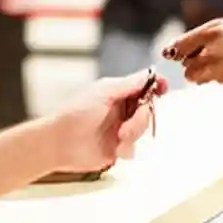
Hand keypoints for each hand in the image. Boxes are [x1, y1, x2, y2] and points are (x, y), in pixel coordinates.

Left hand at [49, 70, 168, 172]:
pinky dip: (127, 148)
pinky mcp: (118, 148)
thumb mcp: (103, 93)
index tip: (163, 88)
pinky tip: (115, 149)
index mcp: (117, 92)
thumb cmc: (76, 113)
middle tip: (126, 126)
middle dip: (141, 118)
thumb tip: (150, 73)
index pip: (144, 86)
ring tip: (118, 138)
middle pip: (148, 109)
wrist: (59, 144)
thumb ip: (128, 84)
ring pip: (143, 129)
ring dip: (133, 134)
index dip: (156, 86)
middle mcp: (121, 109)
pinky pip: (135, 148)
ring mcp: (120, 129)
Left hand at [164, 17, 222, 84]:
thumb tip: (193, 43)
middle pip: (185, 61)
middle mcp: (210, 47)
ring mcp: (216, 65)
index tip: (171, 53)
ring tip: (211, 67)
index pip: (182, 43)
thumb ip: (211, 33)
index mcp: (213, 30)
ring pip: (192, 75)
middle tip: (200, 59)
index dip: (174, 49)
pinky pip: (208, 80)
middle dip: (189, 61)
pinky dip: (211, 78)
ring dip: (197, 73)